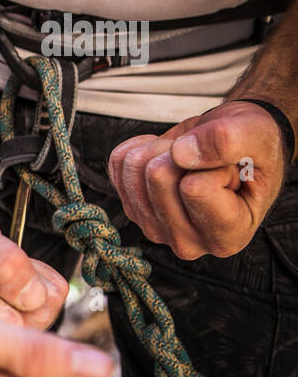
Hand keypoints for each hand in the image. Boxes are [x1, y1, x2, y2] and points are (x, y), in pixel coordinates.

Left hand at [108, 101, 285, 259]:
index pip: (194, 189)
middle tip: (206, 158)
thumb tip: (180, 153)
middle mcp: (189, 241)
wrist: (233, 144)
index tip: (229, 169)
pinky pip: (119, 162)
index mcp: (230, 236)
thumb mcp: (257, 135)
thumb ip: (227, 141)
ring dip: (161, 148)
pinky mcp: (133, 208)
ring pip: (134, 168)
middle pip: (157, 176)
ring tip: (189, 157)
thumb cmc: (253, 147)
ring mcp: (155, 227)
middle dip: (181, 151)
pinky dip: (143, 146)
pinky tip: (168, 156)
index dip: (212, 164)